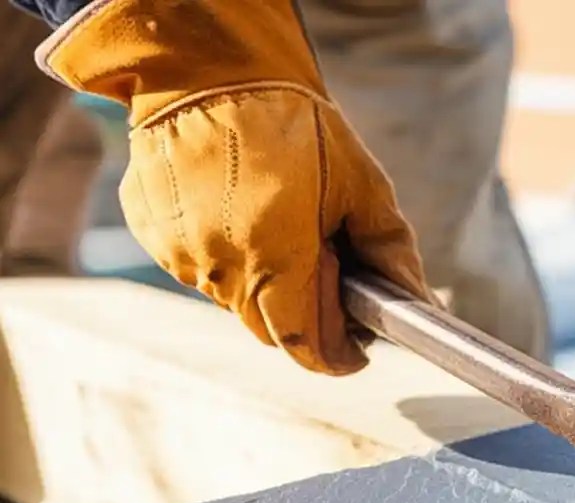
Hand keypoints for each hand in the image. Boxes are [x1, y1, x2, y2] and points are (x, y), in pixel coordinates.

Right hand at [37, 0, 434, 373]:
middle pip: (270, 328)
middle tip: (332, 277)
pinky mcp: (154, 236)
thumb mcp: (361, 182)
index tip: (356, 352)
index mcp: (276, 256)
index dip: (334, 356)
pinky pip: (200, 269)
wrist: (207, 72)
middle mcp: (221, 265)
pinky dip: (229, 258)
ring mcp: (180, 253)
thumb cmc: (293, 123)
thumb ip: (390, 249)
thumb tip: (419, 301)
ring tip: (289, 231)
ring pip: (235, 300)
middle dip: (307, 317)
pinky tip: (247, 215)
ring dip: (267, 284)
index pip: (304, 343)